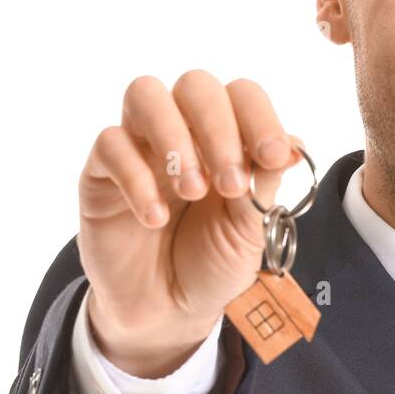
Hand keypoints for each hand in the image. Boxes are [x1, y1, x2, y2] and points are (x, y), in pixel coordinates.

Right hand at [76, 70, 305, 375]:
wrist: (169, 309)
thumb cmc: (214, 260)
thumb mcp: (251, 227)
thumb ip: (264, 182)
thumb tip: (293, 144)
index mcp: (227, 135)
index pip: (242, 95)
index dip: (261, 117)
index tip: (274, 156)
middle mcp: (183, 128)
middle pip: (196, 84)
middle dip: (219, 129)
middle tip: (230, 185)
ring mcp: (140, 144)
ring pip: (146, 94)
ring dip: (175, 138)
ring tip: (192, 192)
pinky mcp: (101, 171)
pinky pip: (110, 144)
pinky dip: (137, 179)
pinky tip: (156, 218)